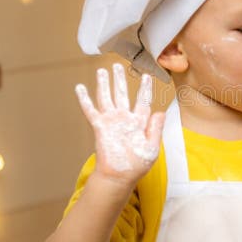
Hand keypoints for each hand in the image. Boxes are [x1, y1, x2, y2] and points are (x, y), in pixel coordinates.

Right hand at [75, 63, 164, 183]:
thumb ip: (156, 129)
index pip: (143, 101)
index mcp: (139, 122)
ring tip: (102, 71)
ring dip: (104, 84)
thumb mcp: (152, 147)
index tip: (146, 76)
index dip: (145, 88)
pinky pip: (91, 110)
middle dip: (120, 80)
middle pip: (122, 94)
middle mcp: (124, 118)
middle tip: (117, 66)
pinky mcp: (100, 126)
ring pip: (107, 97)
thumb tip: (160, 111)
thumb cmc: (137, 165)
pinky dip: (85, 99)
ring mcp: (111, 121)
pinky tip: (80, 88)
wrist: (119, 176)